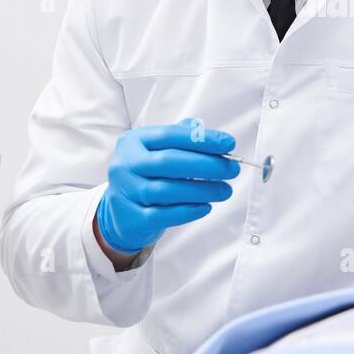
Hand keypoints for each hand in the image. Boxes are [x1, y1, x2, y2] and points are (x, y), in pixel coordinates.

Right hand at [95, 118, 238, 253]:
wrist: (122, 214)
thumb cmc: (148, 176)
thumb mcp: (159, 152)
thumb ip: (184, 140)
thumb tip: (217, 140)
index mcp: (133, 141)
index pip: (171, 135)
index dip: (202, 140)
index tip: (229, 144)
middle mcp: (125, 164)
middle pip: (169, 162)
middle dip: (206, 165)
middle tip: (231, 170)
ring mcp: (125, 192)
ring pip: (167, 190)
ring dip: (202, 190)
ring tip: (224, 190)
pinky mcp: (131, 218)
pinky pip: (163, 215)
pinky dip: (188, 211)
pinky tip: (206, 207)